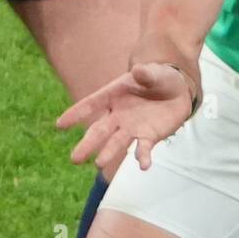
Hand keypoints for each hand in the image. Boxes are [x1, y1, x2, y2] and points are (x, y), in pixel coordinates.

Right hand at [57, 62, 196, 175]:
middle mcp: (118, 115)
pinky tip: (143, 166)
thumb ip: (145, 75)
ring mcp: (132, 128)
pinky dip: (143, 157)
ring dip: (108, 153)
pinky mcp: (149, 137)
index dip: (75, 114)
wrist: (178, 91)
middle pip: (98, 131)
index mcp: (113, 95)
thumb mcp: (153, 73)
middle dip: (87, 144)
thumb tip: (138, 71)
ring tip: (99, 164)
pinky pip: (144, 149)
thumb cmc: (159, 79)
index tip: (60, 125)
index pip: (90, 104)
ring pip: (116, 143)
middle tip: (75, 159)